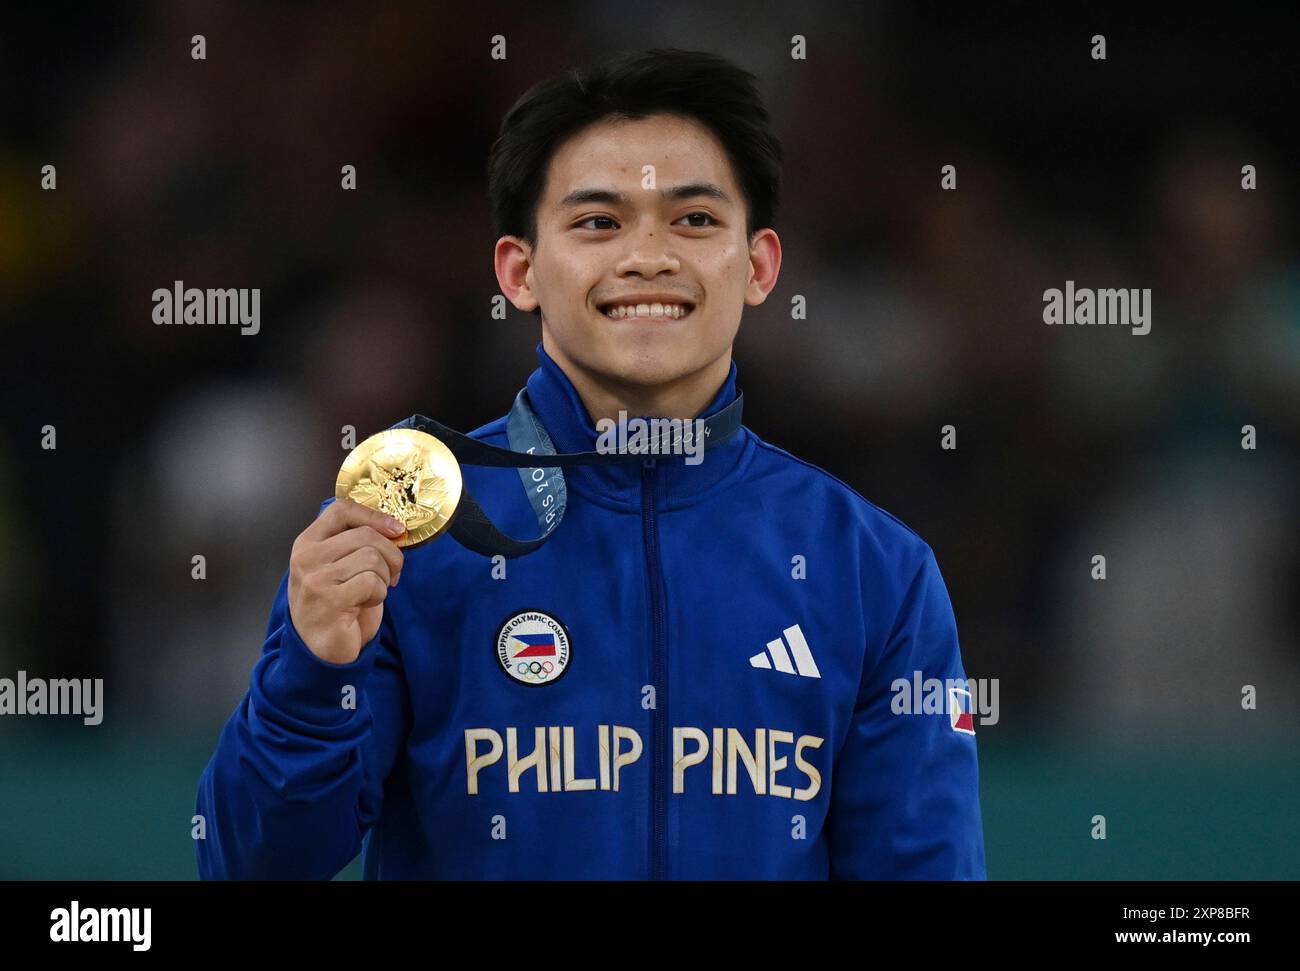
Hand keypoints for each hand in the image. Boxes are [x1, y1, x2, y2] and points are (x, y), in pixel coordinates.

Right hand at [286, 499, 406, 664]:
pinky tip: (365, 604)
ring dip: (384, 577)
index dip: (374, 516)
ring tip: (373, 592)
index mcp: (307, 543)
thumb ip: (356, 544)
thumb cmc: (337, 606)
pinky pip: (373, 582)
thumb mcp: (340, 567)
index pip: (341, 509)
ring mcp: (315, 579)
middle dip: (391, 554)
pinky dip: (379, 594)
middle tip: (392, 574)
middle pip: (365, 535)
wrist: (321, 651)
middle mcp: (306, 557)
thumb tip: (394, 528)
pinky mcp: (329, 600)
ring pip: (372, 558)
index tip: (396, 529)